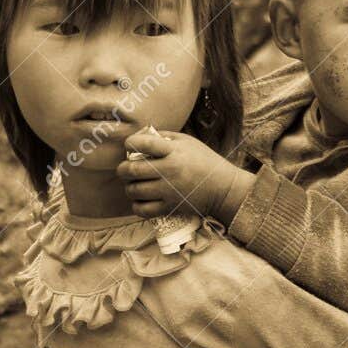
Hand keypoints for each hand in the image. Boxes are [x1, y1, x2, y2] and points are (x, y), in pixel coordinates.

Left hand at [118, 128, 253, 222]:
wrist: (224, 188)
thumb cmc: (206, 161)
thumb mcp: (189, 142)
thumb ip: (165, 137)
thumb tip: (141, 137)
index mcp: (174, 151)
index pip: (143, 144)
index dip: (130, 143)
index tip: (130, 145)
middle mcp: (169, 170)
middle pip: (131, 170)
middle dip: (123, 169)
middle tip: (126, 169)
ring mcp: (168, 191)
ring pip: (133, 190)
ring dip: (129, 187)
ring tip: (135, 184)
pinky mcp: (170, 207)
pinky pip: (142, 209)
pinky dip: (136, 205)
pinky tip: (140, 200)